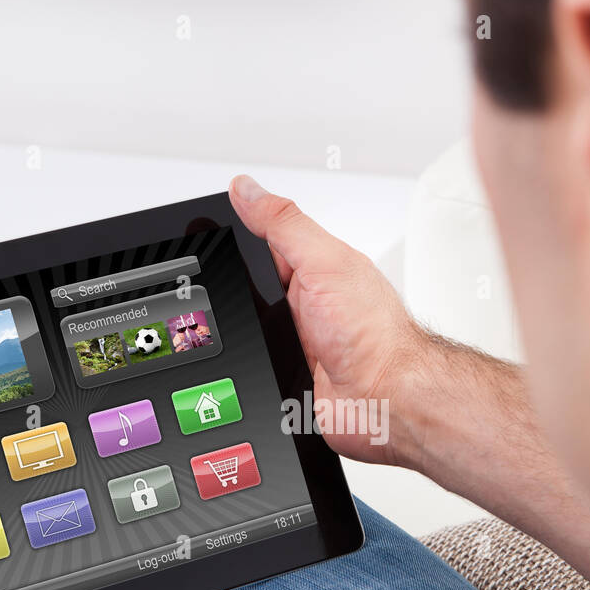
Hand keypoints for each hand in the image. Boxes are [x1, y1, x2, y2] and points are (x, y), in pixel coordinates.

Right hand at [229, 175, 427, 466]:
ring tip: (244, 336)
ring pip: (243, 331)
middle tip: (222, 298)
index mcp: (311, 269)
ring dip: (238, 336)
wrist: (388, 400)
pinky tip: (249, 364)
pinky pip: (250, 367)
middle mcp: (302, 303)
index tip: (201, 232)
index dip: (232, 237)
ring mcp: (292, 341)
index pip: (259, 243)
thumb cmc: (374, 336)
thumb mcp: (324, 264)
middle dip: (228, 294)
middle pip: (244, 289)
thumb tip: (246, 189)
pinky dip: (244, 368)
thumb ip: (284, 225)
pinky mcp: (285, 375)